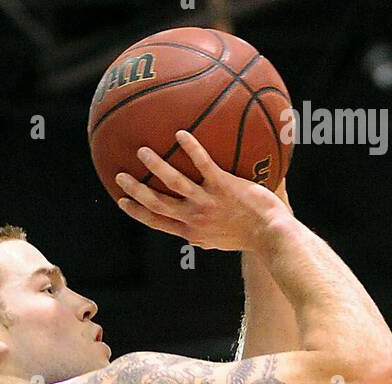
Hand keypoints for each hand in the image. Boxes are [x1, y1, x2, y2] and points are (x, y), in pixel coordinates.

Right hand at [115, 130, 286, 251]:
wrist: (271, 236)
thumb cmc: (252, 237)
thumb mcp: (221, 240)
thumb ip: (207, 232)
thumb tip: (200, 231)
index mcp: (191, 232)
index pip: (157, 221)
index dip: (138, 211)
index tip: (123, 201)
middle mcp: (194, 219)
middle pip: (156, 203)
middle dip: (136, 190)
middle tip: (120, 177)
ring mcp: (207, 203)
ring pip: (173, 183)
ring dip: (155, 167)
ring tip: (142, 152)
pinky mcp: (223, 187)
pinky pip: (203, 164)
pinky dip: (191, 149)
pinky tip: (180, 134)